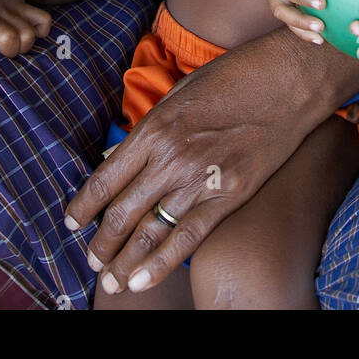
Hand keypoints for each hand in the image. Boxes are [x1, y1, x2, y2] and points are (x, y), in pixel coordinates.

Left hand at [0, 0, 52, 56]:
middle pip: (6, 35)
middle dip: (7, 47)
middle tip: (1, 49)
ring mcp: (9, 11)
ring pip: (26, 33)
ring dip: (24, 44)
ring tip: (15, 46)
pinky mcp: (26, 8)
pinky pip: (42, 21)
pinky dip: (41, 31)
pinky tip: (31, 34)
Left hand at [65, 30, 319, 294]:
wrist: (287, 80)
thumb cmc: (234, 77)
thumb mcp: (181, 93)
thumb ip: (153, 129)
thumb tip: (126, 158)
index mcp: (154, 128)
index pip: (104, 179)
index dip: (83, 207)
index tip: (72, 224)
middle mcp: (171, 158)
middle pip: (122, 212)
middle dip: (102, 242)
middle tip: (91, 260)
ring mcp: (200, 180)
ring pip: (150, 232)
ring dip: (124, 261)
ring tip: (110, 280)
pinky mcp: (229, 196)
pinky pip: (188, 238)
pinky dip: (161, 264)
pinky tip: (141, 280)